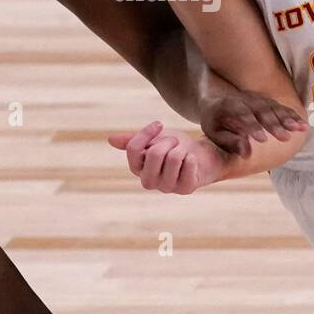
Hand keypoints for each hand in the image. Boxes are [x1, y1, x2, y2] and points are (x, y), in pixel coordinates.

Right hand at [107, 121, 227, 194]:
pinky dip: (192, 157)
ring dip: (181, 148)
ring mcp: (167, 187)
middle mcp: (149, 182)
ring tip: (184, 151)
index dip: (146, 133)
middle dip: (168, 141)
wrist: (203, 154)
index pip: (133, 150)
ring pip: (173, 158)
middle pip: (154, 154)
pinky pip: (188, 165)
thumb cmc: (175, 146)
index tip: (159, 124)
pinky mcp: (185, 189)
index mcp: (138, 169)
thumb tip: (111, 140)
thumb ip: (133, 140)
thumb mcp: (154, 139)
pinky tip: (192, 161)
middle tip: (175, 142)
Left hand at [200, 88, 307, 157]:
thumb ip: (232, 143)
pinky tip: (303, 125)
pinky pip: (281, 107)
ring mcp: (257, 98)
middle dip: (274, 125)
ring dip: (288, 119)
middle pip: (261, 111)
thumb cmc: (215, 123)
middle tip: (285, 138)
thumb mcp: (216, 134)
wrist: (216, 102)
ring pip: (274, 108)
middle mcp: (244, 99)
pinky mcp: (266, 101)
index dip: (252, 127)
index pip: (242, 115)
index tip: (262, 141)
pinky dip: (292, 116)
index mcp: (227, 106)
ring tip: (300, 130)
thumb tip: (247, 155)